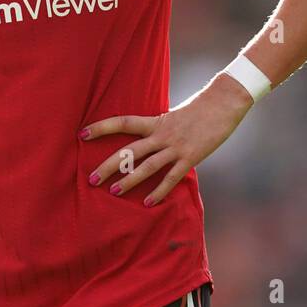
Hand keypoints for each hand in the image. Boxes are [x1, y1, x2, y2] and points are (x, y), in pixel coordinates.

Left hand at [80, 80, 253, 206]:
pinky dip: (159, 191)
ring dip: (129, 180)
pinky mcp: (191, 157)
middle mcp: (162, 134)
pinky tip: (148, 203)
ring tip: (114, 192)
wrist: (224, 103)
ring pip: (147, 166)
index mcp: (156, 121)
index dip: (102, 128)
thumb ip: (159, 129)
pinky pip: (171, 177)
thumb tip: (146, 140)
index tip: (82, 134)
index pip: (123, 122)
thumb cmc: (200, 109)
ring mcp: (176, 147)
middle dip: (109, 165)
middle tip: (91, 178)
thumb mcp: (173, 116)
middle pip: (129, 151)